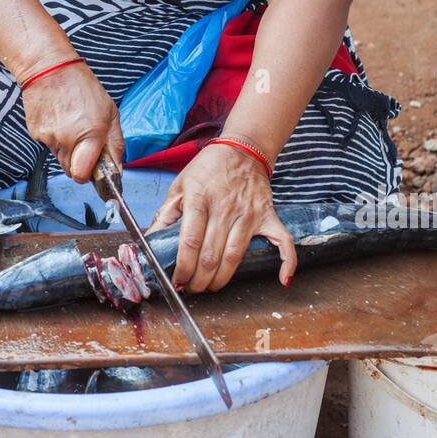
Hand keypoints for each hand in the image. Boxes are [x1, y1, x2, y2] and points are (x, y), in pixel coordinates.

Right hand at [22, 62, 123, 183]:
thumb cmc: (82, 86)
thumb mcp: (110, 112)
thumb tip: (116, 168)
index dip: (88, 175)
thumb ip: (115, 144)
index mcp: (90, 134)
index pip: (82, 176)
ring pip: (60, 159)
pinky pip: (49, 146)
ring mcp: (49, 138)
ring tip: (71, 125)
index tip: (93, 168)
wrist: (49, 69)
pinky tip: (59, 120)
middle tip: (84, 142)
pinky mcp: (36, 134)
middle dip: (80, 162)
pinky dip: (55, 138)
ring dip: (68, 150)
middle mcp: (68, 139)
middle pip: (71, 170)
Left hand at [148, 143, 296, 291]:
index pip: (190, 241)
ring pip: (235, 256)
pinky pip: (282, 241)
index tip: (177, 280)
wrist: (242, 149)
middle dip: (198, 279)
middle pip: (211, 255)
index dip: (182, 267)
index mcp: (199, 198)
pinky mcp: (268, 216)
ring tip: (210, 287)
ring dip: (221, 279)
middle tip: (191, 287)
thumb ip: (166, 213)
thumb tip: (150, 240)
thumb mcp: (180, 185)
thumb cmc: (208, 168)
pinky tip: (282, 280)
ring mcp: (249, 213)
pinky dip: (286, 262)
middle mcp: (225, 207)